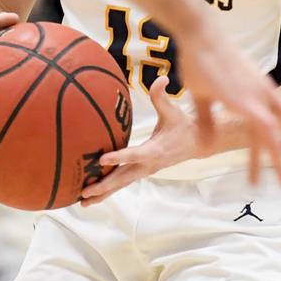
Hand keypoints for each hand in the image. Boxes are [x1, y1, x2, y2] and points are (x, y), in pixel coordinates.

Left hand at [81, 77, 204, 204]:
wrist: (198, 144)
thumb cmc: (183, 125)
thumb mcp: (173, 110)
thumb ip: (162, 96)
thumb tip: (162, 78)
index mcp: (155, 150)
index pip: (134, 155)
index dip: (119, 157)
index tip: (101, 159)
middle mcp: (149, 164)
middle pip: (123, 178)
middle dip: (104, 186)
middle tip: (85, 193)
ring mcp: (145, 171)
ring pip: (121, 184)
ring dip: (103, 193)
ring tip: (82, 201)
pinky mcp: (143, 172)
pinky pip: (123, 183)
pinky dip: (109, 189)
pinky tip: (94, 194)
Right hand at [174, 18, 280, 187]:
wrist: (198, 32)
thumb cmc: (199, 58)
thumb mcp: (204, 95)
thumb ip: (208, 121)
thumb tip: (207, 144)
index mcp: (260, 89)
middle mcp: (263, 93)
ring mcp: (254, 95)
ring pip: (274, 134)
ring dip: (278, 160)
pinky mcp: (241, 98)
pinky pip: (259, 127)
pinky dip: (261, 147)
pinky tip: (256, 168)